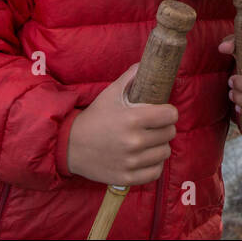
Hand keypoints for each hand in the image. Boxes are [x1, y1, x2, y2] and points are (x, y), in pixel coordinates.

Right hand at [68, 63, 178, 185]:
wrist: (71, 145)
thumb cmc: (95, 117)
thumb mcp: (111, 93)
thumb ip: (131, 76)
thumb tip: (148, 62)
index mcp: (133, 119)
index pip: (170, 115)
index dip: (169, 112)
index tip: (163, 112)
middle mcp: (134, 141)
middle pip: (170, 133)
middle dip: (165, 128)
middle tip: (154, 126)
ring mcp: (130, 161)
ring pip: (165, 152)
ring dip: (160, 146)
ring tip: (150, 141)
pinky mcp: (126, 177)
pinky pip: (156, 172)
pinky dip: (154, 165)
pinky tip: (146, 157)